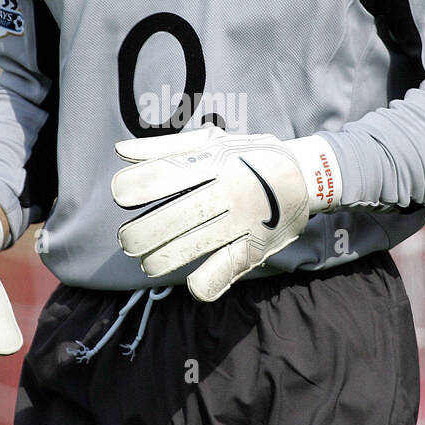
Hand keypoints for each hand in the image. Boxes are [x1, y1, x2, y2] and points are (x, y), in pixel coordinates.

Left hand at [111, 124, 324, 301]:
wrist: (304, 174)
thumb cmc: (248, 156)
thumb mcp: (212, 142)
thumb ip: (166, 148)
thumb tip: (121, 151)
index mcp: (214, 161)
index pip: (169, 173)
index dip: (138, 185)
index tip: (120, 195)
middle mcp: (228, 191)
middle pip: (176, 216)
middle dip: (141, 233)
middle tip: (126, 241)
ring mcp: (242, 221)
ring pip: (195, 246)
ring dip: (162, 260)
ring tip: (147, 263)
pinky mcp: (254, 247)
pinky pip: (224, 270)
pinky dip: (203, 283)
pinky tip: (190, 283)